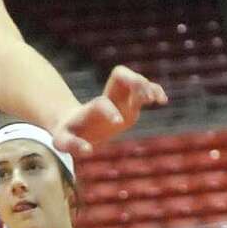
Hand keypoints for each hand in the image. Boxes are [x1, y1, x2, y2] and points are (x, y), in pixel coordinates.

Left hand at [53, 66, 167, 159]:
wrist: (71, 122)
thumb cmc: (67, 133)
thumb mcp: (63, 141)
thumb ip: (72, 145)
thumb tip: (88, 150)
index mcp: (90, 108)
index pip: (101, 104)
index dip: (110, 111)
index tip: (118, 122)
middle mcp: (106, 98)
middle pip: (120, 77)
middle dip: (133, 83)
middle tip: (147, 98)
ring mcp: (119, 98)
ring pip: (134, 81)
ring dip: (147, 87)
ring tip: (159, 100)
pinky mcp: (130, 102)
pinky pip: (144, 90)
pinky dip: (154, 91)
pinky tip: (163, 100)